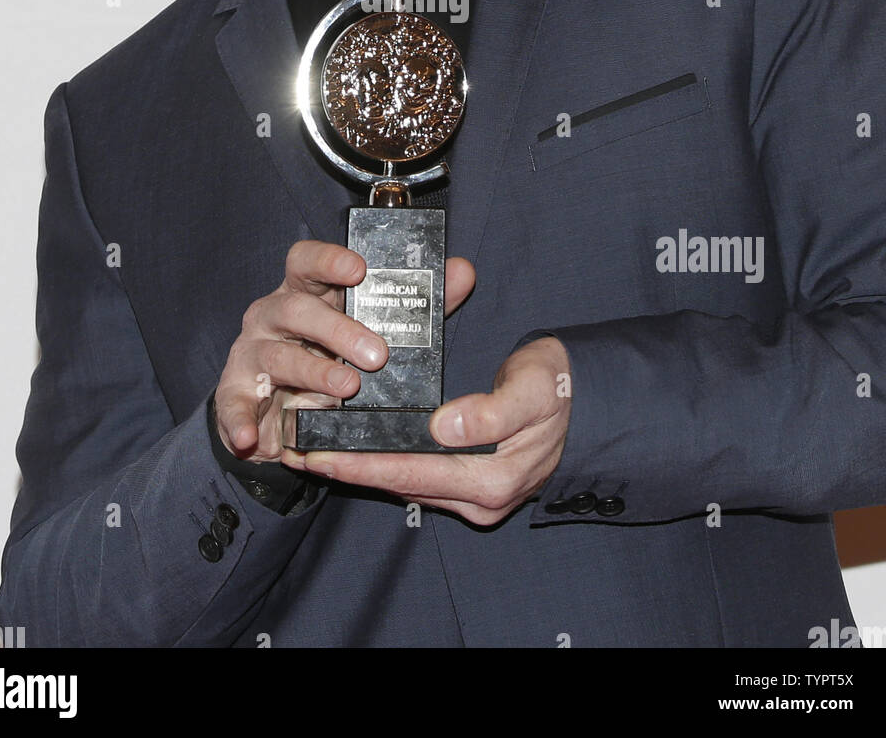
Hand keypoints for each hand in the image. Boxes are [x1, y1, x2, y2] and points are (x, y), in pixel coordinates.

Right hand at [214, 240, 476, 462]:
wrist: (284, 412)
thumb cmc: (334, 357)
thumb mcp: (374, 329)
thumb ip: (415, 304)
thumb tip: (462, 271)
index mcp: (306, 291)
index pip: (307, 260)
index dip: (329, 260)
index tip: (359, 269)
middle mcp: (273, 315)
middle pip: (296, 308)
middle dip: (337, 329)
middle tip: (376, 354)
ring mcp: (252, 352)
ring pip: (277, 355)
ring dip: (313, 371)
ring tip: (346, 389)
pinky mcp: (235, 392)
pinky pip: (233, 403)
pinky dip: (239, 418)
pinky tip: (251, 435)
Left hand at [281, 335, 571, 524]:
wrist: (588, 395)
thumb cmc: (558, 386)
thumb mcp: (532, 390)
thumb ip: (491, 412)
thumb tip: (444, 427)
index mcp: (493, 480)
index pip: (410, 472)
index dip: (360, 463)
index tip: (317, 453)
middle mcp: (481, 499)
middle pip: (400, 483)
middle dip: (347, 469)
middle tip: (297, 452)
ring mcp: (477, 497)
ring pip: (407, 483)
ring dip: (362, 467)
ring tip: (315, 450)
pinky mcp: (473, 485)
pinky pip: (420, 477)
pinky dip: (387, 463)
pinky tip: (360, 450)